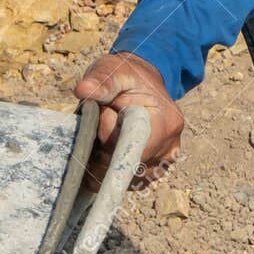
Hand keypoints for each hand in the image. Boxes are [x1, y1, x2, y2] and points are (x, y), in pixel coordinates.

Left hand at [75, 52, 183, 186]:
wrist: (142, 83)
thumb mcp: (113, 70)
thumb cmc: (126, 76)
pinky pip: (127, 183)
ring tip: (105, 137)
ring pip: (125, 180)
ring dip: (106, 165)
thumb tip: (83, 90)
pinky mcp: (154, 172)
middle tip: (100, 127)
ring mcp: (163, 164)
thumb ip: (101, 81)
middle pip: (126, 169)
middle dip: (104, 154)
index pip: (131, 151)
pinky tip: (108, 151)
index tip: (103, 120)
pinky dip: (112, 173)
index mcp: (166, 123)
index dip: (109, 141)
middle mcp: (169, 148)